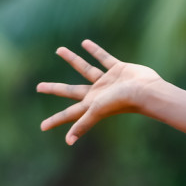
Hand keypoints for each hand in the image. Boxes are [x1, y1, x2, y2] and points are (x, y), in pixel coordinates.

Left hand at [37, 40, 161, 143]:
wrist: (147, 91)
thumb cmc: (122, 101)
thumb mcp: (98, 110)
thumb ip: (83, 124)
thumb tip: (68, 142)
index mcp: (91, 104)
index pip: (68, 114)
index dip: (56, 121)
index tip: (42, 127)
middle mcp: (97, 93)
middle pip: (70, 91)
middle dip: (54, 89)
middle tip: (38, 88)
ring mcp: (108, 81)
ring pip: (85, 69)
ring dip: (72, 60)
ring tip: (59, 50)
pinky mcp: (118, 69)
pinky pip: (103, 58)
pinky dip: (95, 51)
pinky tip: (85, 43)